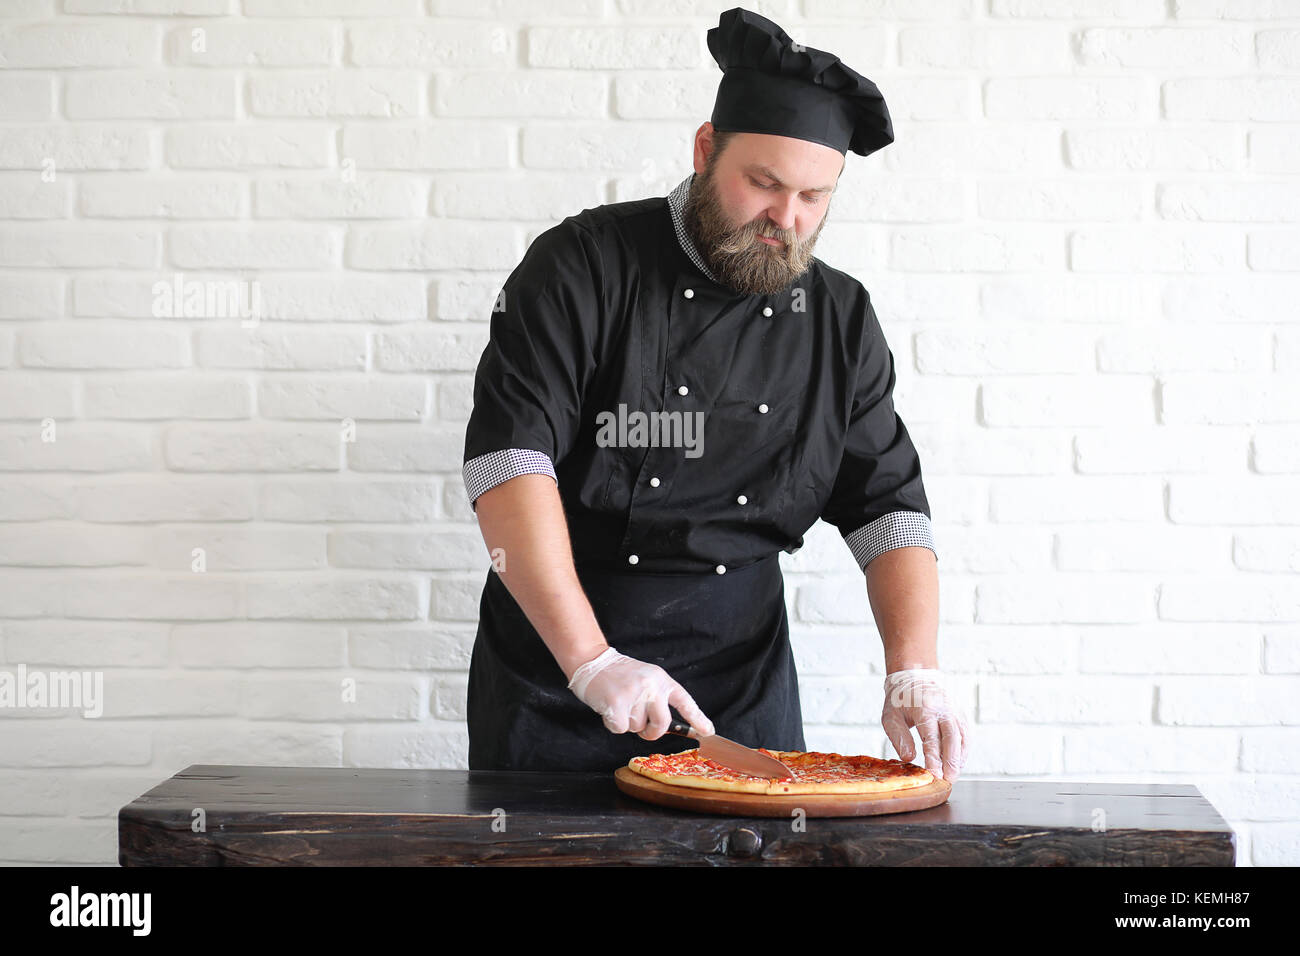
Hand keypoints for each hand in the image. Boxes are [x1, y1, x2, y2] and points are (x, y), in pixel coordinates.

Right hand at [567, 647, 714, 740]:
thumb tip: (663, 727)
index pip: (684, 701)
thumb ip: (657, 698)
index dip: (698, 718)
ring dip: (628, 723)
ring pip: (637, 728)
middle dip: (652, 732)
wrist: (592, 661)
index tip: (708, 731)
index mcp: (661, 679)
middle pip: (662, 724)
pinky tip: (609, 709)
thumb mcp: (645, 678)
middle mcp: (651, 686)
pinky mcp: (616, 703)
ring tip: (619, 704)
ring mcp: (634, 693)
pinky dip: (613, 724)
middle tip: (643, 729)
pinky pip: (621, 729)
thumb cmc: (619, 675)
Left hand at [881, 668, 969, 781]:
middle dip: (951, 761)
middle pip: (952, 737)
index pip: (931, 737)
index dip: (934, 758)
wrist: (914, 676)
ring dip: (960, 757)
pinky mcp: (959, 713)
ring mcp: (954, 709)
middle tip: (948, 779)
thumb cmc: (900, 700)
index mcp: (924, 708)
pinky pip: (966, 733)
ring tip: (954, 774)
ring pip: (962, 736)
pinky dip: (964, 749)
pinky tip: (958, 762)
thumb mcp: (890, 717)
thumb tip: (909, 758)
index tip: (934, 775)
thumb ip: (899, 737)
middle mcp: (943, 708)